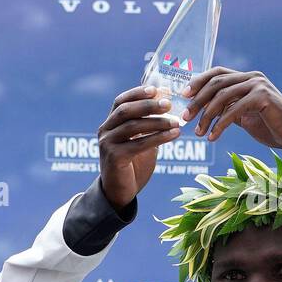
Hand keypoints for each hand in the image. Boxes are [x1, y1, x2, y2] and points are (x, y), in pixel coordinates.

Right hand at [97, 85, 181, 209]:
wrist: (120, 192)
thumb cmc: (133, 165)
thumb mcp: (141, 141)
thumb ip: (149, 126)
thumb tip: (169, 107)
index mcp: (110, 124)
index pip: (120, 102)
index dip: (137, 93)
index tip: (156, 89)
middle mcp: (105, 131)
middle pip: (125, 110)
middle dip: (148, 105)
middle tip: (169, 104)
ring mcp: (107, 144)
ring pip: (133, 126)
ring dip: (157, 122)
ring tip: (176, 122)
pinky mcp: (114, 158)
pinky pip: (138, 144)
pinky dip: (158, 138)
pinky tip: (174, 135)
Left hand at [182, 67, 281, 150]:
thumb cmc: (269, 126)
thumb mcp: (242, 115)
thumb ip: (227, 107)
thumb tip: (202, 108)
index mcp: (247, 78)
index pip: (217, 72)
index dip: (198, 81)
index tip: (183, 95)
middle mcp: (252, 77)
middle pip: (216, 83)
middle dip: (197, 101)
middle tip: (185, 118)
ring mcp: (259, 85)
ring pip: (223, 96)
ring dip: (206, 116)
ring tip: (198, 133)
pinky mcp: (263, 97)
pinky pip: (234, 110)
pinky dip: (220, 125)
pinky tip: (213, 138)